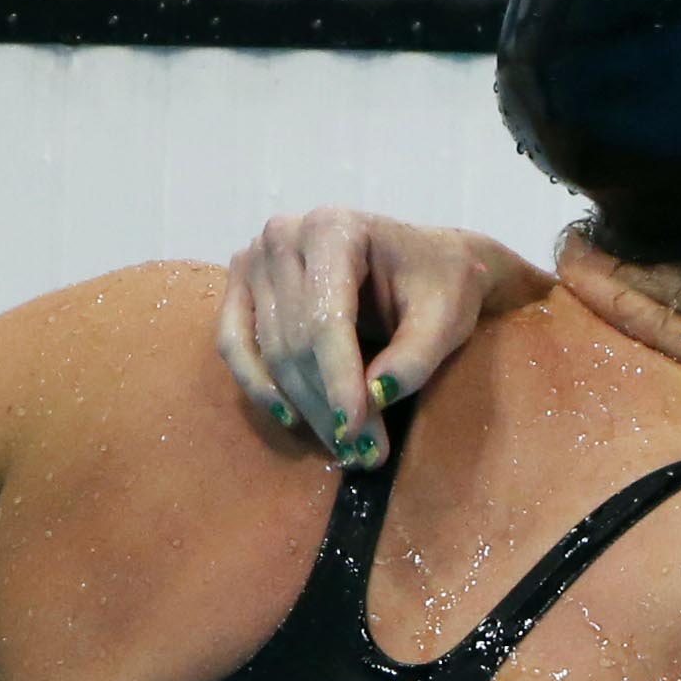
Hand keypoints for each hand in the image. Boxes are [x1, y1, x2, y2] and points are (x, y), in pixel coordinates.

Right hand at [215, 210, 502, 465]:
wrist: (426, 262)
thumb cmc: (441, 283)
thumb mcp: (447, 317)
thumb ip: (416, 357)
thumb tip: (374, 398)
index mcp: (335, 229)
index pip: (326, 320)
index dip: (339, 381)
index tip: (357, 432)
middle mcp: (284, 235)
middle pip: (296, 340)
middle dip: (328, 404)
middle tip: (364, 452)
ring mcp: (256, 258)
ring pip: (270, 350)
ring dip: (303, 405)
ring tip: (343, 445)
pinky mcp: (243, 284)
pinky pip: (234, 343)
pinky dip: (258, 384)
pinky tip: (289, 416)